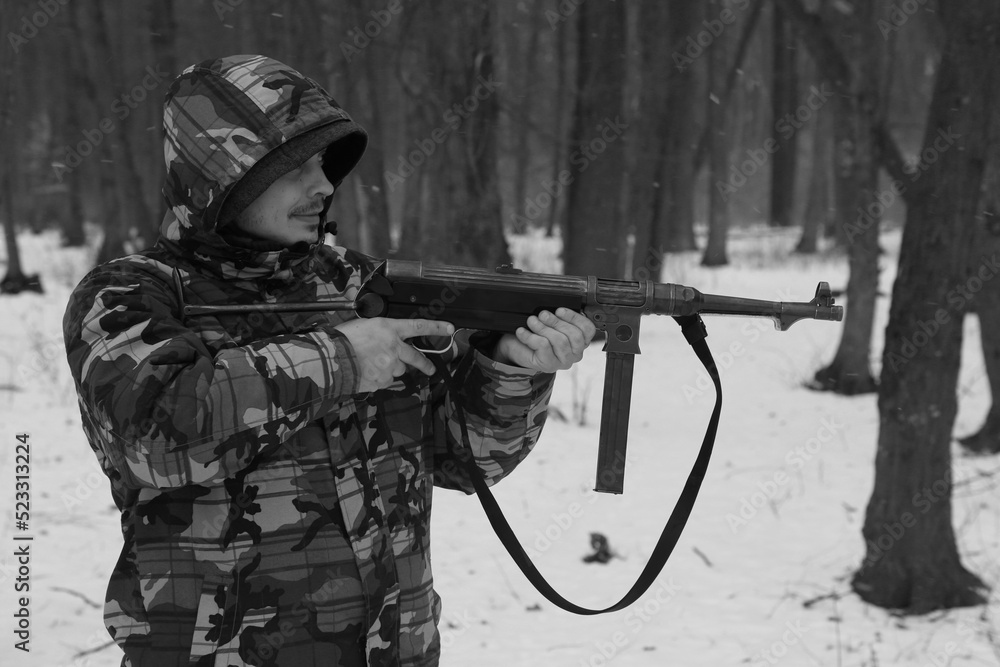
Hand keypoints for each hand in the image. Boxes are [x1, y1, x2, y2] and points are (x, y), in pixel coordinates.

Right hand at [335, 318, 454, 392]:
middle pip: (417, 357)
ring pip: (397, 370)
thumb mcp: (365, 326)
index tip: (449, 329)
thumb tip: (387, 341)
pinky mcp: (382, 381)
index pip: (419, 326)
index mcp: (389, 329)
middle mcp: (394, 348)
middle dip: (425, 364)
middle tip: (430, 368)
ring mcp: (390, 366)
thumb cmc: (343, 339)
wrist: (331, 359)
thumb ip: (382, 333)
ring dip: (390, 369)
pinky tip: (365, 373)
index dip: (436, 327)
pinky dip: (378, 378)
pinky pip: (385, 381)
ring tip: (372, 365)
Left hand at [493, 308, 596, 371]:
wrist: (517, 348)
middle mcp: (575, 353)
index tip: (559, 310)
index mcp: (581, 341)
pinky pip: (543, 346)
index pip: (587, 329)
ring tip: (531, 321)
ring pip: (560, 341)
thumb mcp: (551, 323)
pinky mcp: (549, 365)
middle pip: (574, 335)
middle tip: (542, 314)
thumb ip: (559, 316)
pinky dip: (531, 336)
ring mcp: (563, 361)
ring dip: (543, 328)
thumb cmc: (537, 334)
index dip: (574, 317)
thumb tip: (555, 308)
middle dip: (557, 322)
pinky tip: (522, 332)